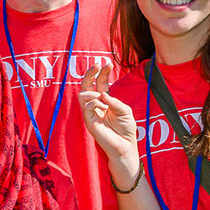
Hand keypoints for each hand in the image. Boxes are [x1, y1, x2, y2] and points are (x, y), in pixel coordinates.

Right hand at [75, 60, 140, 174]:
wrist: (125, 146)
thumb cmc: (126, 130)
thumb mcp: (124, 110)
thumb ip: (114, 101)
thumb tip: (101, 94)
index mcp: (105, 102)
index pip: (100, 84)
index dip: (102, 73)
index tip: (107, 63)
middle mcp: (96, 106)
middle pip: (87, 86)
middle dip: (90, 74)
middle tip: (96, 64)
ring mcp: (91, 114)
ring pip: (83, 95)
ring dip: (92, 90)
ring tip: (101, 94)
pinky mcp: (89, 121)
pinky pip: (87, 106)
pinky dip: (95, 103)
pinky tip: (104, 107)